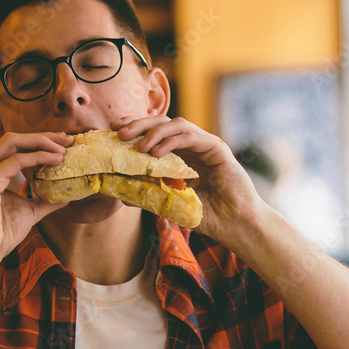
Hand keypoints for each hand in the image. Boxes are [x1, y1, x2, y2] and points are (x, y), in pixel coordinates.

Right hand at [0, 132, 72, 265]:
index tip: (62, 145)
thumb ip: (44, 200)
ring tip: (64, 149)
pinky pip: (16, 160)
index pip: (14, 147)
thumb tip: (65, 195)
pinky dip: (38, 157)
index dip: (39, 142)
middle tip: (68, 140)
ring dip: (41, 142)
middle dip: (43, 136)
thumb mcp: (28, 212)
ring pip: (13, 142)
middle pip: (14, 139)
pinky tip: (55, 160)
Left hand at [112, 117, 266, 245]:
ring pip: (177, 124)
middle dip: (140, 124)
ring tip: (139, 147)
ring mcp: (206, 145)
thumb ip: (150, 195)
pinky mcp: (218, 149)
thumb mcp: (170, 204)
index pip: (156, 133)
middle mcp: (194, 146)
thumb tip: (121, 194)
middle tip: (120, 133)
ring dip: (154, 132)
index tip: (114, 132)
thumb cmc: (207, 217)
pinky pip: (191, 136)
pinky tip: (156, 153)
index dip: (136, 128)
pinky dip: (171, 141)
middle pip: (163, 123)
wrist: (234, 226)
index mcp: (182, 154)